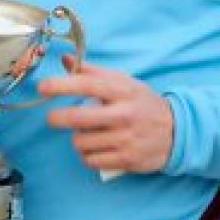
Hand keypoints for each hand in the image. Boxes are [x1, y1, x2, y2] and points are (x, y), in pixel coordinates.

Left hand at [39, 56, 172, 173]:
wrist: (176, 130)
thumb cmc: (142, 103)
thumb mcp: (123, 81)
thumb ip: (92, 71)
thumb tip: (65, 60)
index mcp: (122, 91)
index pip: (87, 85)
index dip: (61, 85)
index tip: (43, 87)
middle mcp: (123, 114)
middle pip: (79, 118)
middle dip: (58, 118)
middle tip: (52, 117)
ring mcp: (125, 139)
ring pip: (82, 141)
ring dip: (76, 137)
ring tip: (84, 132)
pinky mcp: (126, 159)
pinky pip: (91, 160)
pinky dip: (86, 154)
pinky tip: (93, 147)